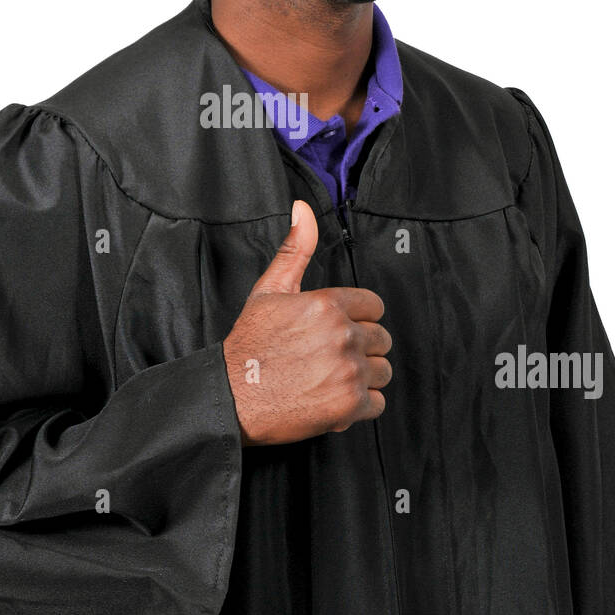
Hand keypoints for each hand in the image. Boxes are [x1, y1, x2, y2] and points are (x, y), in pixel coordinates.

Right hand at [222, 200, 392, 445]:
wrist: (231, 396)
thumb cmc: (249, 344)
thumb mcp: (269, 289)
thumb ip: (295, 248)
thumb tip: (303, 208)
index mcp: (328, 304)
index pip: (374, 306)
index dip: (358, 318)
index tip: (339, 330)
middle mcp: (343, 335)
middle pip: (381, 339)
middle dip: (361, 348)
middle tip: (331, 357)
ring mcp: (348, 370)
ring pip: (382, 371)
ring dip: (363, 377)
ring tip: (332, 379)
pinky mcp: (349, 404)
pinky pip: (378, 403)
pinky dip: (360, 406)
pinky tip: (333, 399)